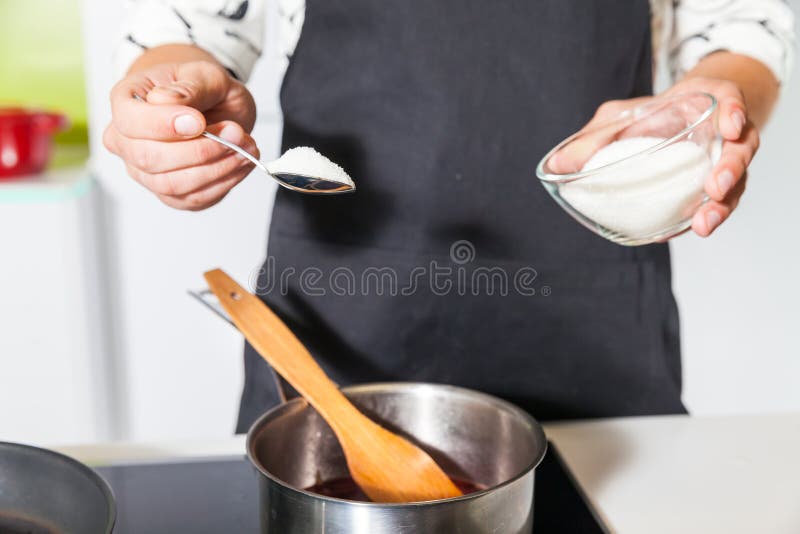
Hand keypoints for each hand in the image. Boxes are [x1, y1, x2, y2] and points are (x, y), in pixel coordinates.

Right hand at [104, 60, 258, 209]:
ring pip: (173, 184)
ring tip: (245, 147)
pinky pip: (194, 198)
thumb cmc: (200, 87)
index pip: (129, 121)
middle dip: (200, 150)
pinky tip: (240, 162)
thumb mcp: (203, 73)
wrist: (214, 105)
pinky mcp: (171, 193)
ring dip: (216, 168)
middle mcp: (127, 141)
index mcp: (126, 102)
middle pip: (150, 159)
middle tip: (235, 133)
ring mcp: (145, 171)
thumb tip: (166, 101)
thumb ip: (188, 87)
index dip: (163, 125)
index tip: (198, 121)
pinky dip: (223, 182)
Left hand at [561, 77, 757, 237]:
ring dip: (722, 205)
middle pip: (740, 151)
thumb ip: (596, 136)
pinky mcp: (717, 189)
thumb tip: (554, 165)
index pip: (731, 100)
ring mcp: (726, 163)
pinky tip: (680, 231)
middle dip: (730, 169)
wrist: (678, 122)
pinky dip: (703, 217)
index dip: (734, 110)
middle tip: (715, 187)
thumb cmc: (655, 115)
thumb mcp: (622, 116)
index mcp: (709, 105)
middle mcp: (726, 135)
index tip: (730, 125)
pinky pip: (718, 205)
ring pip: (736, 184)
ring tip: (704, 222)